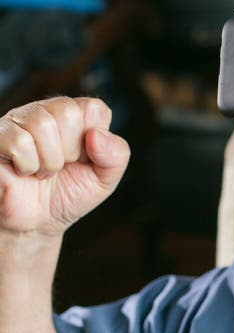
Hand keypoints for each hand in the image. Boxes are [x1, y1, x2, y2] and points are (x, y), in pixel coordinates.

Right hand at [0, 97, 129, 242]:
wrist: (36, 223)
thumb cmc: (69, 194)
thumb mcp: (106, 178)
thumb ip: (116, 155)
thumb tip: (97, 135)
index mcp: (77, 114)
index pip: (95, 109)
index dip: (93, 140)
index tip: (84, 158)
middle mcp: (46, 111)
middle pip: (67, 112)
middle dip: (69, 151)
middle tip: (61, 167)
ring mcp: (17, 121)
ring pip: (41, 124)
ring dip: (48, 161)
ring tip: (42, 171)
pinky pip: (18, 141)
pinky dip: (27, 165)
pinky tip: (24, 171)